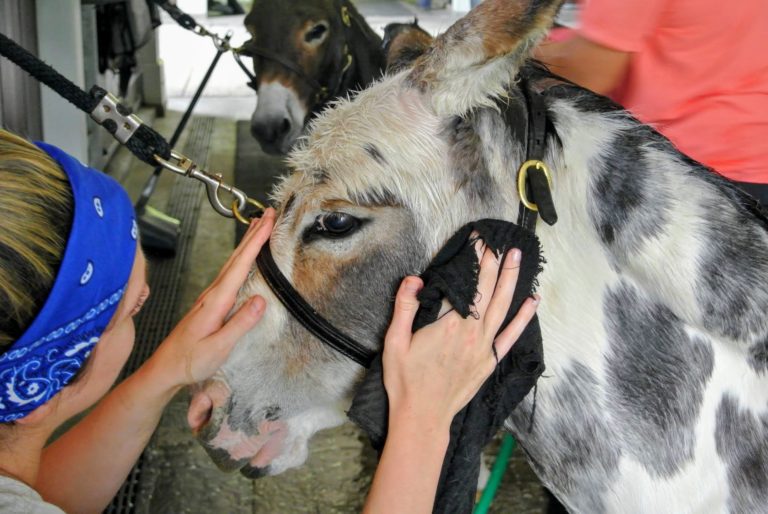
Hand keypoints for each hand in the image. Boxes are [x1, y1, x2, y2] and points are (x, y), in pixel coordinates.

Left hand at [150, 208, 275, 389]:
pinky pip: (229, 273)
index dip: (256, 242)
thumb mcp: (218, 348)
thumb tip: (260, 300)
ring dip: (246, 243)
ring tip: (258, 227)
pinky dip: (240, 259)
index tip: (268, 222)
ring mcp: (209, 297)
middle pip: (236, 258)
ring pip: (232, 263)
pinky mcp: (209, 304)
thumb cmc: (189, 362)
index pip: (240, 266)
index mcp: (215, 302)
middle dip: (253, 234)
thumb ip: (240, 324)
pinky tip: (243, 259)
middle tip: (268, 214)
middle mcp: (211, 294)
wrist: (164, 370)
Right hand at [382, 241, 538, 430]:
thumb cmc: (406, 381)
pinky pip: (511, 335)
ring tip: (518, 257)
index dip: (473, 260)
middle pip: (487, 290)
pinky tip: (533, 301)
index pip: (466, 284)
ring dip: (511, 280)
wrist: (423, 417)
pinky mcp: (490, 361)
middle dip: (493, 263)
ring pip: (502, 306)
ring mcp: (484, 348)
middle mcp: (471, 333)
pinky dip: (524, 317)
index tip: (478, 240)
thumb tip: (414, 279)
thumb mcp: (394, 342)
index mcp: (449, 325)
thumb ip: (405, 308)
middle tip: (498, 241)